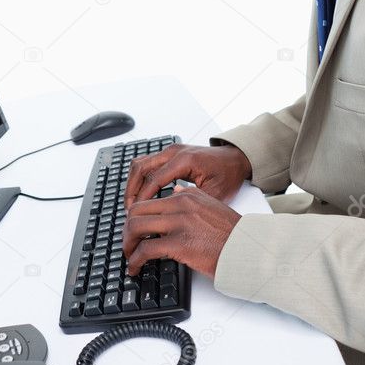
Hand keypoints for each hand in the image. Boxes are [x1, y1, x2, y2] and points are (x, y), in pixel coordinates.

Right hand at [123, 143, 250, 210]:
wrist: (236, 159)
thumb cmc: (228, 175)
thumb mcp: (214, 194)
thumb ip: (192, 202)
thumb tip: (168, 214)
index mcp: (185, 160)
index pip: (154, 179)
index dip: (143, 198)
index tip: (136, 214)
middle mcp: (175, 152)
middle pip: (140, 167)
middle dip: (132, 190)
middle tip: (129, 210)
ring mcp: (171, 150)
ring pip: (140, 163)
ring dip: (133, 183)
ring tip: (132, 203)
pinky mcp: (170, 153)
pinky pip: (147, 162)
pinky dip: (140, 177)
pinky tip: (140, 193)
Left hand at [123, 186, 240, 277]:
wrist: (247, 249)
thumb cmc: (232, 233)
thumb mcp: (212, 205)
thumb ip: (192, 196)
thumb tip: (176, 190)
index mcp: (186, 196)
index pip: (147, 201)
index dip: (134, 218)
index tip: (133, 231)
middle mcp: (180, 205)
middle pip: (136, 211)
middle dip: (126, 229)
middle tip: (127, 244)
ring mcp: (179, 223)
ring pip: (136, 227)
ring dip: (127, 244)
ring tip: (129, 256)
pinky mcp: (180, 244)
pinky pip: (146, 249)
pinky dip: (135, 260)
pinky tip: (135, 268)